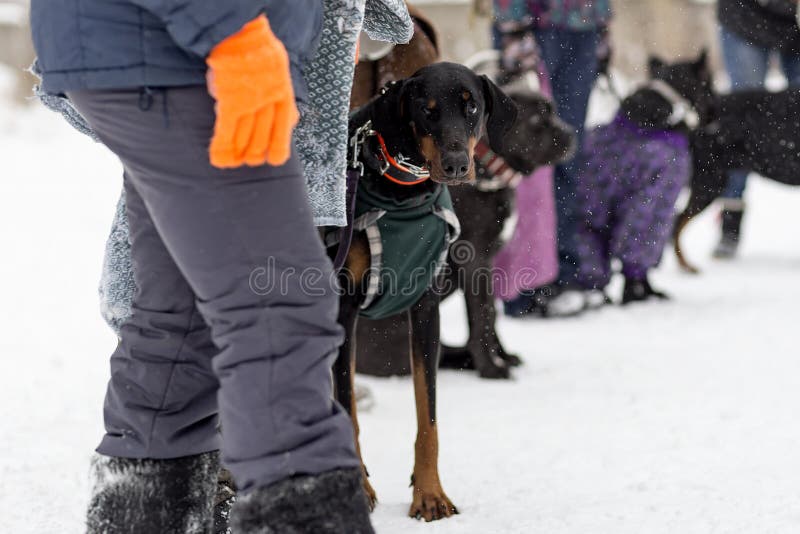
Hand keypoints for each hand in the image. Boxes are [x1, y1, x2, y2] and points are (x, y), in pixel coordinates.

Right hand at [206, 15, 298, 167]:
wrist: (241, 35)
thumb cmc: (262, 56)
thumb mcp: (283, 79)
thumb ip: (285, 102)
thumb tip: (292, 124)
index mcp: (284, 99)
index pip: (282, 135)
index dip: (276, 152)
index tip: (270, 160)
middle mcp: (268, 104)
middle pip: (261, 140)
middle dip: (253, 154)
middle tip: (247, 159)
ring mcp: (248, 104)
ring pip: (244, 139)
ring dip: (238, 152)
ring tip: (234, 160)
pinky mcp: (230, 101)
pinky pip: (226, 131)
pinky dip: (221, 148)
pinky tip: (219, 159)